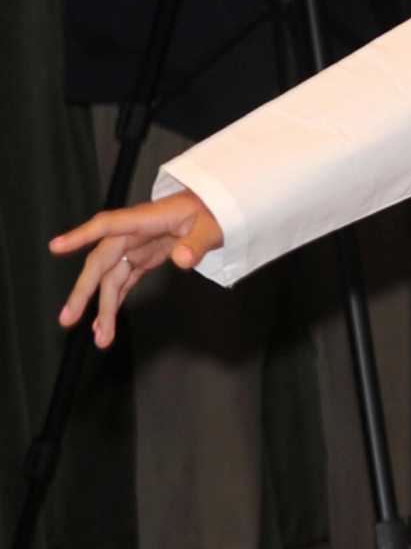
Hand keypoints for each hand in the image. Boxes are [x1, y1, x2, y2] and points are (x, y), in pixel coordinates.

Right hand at [50, 190, 223, 349]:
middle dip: (84, 292)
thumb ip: (197, 242)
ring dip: (104, 309)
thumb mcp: (211, 225)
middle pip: (101, 263)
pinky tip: (104, 324)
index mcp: (145, 219)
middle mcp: (133, 234)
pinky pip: (122, 283)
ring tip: (100, 338)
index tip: (56, 247)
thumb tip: (184, 259)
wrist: (217, 210)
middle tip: (68, 319)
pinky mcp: (142, 259)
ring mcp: (136, 248)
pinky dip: (114, 302)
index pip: (108, 226)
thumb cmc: (212, 212)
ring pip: (110, 279)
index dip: (81, 235)